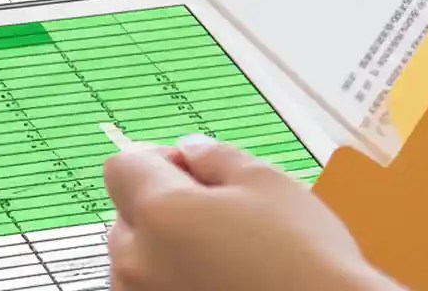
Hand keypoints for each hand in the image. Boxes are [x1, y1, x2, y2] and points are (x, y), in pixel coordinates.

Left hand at [102, 135, 403, 290]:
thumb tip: (190, 150)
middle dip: (163, 208)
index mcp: (158, 214)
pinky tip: (223, 284)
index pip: (122, 167)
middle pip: (126, 217)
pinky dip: (176, 285)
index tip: (195, 171)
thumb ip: (216, 157)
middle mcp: (137, 264)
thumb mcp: (268, 183)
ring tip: (228, 258)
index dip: (160, 161)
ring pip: (138, 264)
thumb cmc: (305, 259)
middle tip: (222, 217)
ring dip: (167, 253)